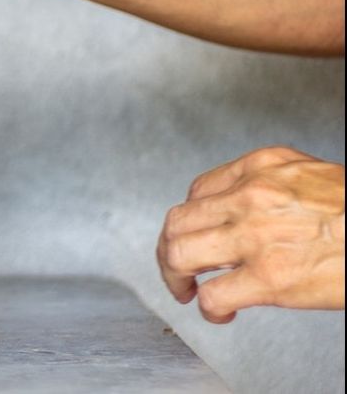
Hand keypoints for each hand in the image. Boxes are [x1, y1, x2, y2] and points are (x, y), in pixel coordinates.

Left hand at [158, 146, 344, 322]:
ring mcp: (257, 236)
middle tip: (176, 268)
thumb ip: (270, 186)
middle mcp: (251, 196)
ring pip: (179, 252)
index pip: (198, 191)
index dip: (191, 220)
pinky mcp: (270, 278)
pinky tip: (219, 311)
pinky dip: (207, 307)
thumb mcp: (310, 176)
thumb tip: (242, 209)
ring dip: (174, 276)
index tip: (196, 236)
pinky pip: (213, 294)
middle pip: (177, 220)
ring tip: (185, 290)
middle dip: (169, 248)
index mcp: (261, 167)